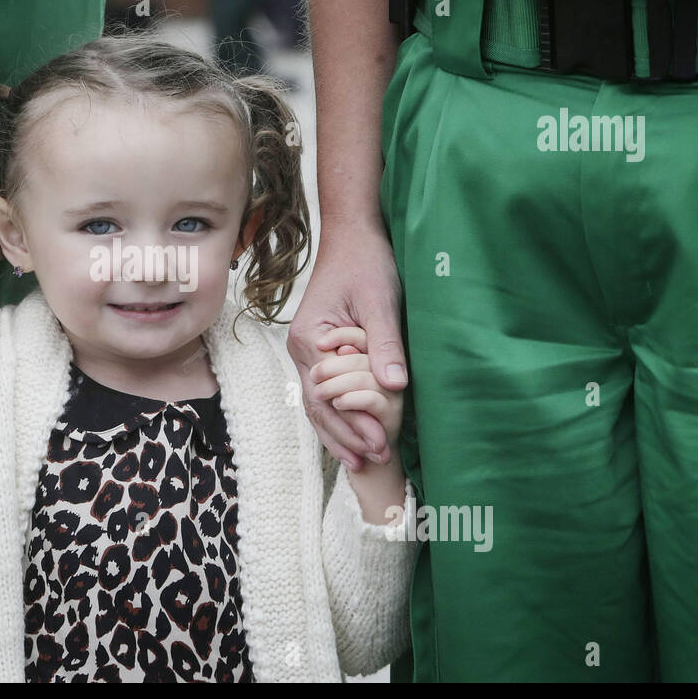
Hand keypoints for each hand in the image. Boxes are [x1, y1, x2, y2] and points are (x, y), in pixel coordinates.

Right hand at [288, 233, 408, 471]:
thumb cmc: (366, 264)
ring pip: (318, 403)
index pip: (329, 394)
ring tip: (363, 460)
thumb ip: (383, 344)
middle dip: (346, 435)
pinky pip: (326, 390)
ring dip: (340, 431)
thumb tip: (394, 386)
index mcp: (310, 340)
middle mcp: (302, 350)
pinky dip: (339, 414)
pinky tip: (354, 433)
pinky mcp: (322, 350)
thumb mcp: (379, 301)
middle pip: (318, 406)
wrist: (353, 237)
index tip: (378, 443)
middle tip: (374, 461)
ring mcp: (308, 352)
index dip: (353, 422)